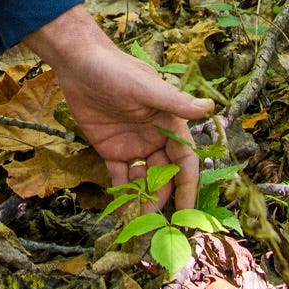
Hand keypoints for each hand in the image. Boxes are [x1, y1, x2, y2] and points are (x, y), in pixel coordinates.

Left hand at [23, 6, 212, 213]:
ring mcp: (134, 145)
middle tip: (158, 225)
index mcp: (169, 123)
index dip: (188, 185)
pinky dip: (123, 194)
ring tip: (140, 223)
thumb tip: (209, 107)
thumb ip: (174, 102)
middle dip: (165, 199)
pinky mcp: (112, 150)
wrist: (79, 64)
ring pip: (145, 180)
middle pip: (166, 175)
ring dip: (144, 200)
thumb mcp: (145, 86)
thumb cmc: (116, 70)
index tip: (188, 211)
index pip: (184, 160)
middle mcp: (155, 137)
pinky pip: (121, 177)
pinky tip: (123, 211)